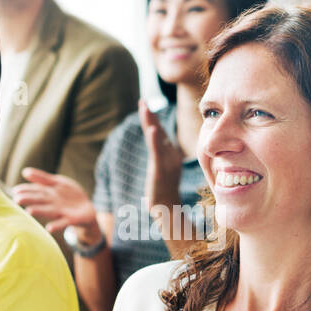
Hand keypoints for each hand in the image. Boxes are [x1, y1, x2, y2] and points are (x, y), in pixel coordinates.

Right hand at [11, 168, 100, 239]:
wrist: (87, 209)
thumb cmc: (69, 195)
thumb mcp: (58, 182)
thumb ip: (43, 178)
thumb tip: (25, 171)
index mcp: (48, 193)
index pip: (35, 190)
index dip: (25, 189)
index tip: (14, 190)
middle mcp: (52, 203)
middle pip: (39, 200)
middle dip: (29, 199)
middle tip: (17, 199)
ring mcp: (61, 211)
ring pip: (48, 210)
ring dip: (39, 211)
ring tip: (29, 211)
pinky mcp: (70, 219)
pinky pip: (63, 222)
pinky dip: (56, 225)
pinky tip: (49, 228)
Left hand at [140, 99, 181, 215]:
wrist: (168, 209)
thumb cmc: (164, 192)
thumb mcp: (161, 173)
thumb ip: (161, 161)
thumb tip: (158, 154)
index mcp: (168, 154)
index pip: (158, 134)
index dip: (152, 119)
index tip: (145, 106)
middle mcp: (168, 155)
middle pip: (157, 132)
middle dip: (149, 116)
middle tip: (142, 101)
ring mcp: (166, 162)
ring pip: (156, 139)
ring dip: (150, 122)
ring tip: (144, 108)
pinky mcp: (161, 170)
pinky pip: (157, 152)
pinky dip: (155, 140)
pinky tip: (151, 129)